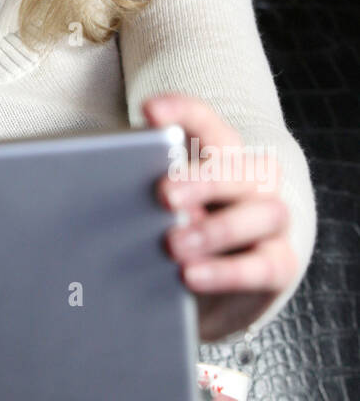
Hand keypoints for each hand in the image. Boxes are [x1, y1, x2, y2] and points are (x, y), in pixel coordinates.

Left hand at [142, 95, 298, 341]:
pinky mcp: (280, 264)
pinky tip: (191, 275)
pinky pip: (264, 267)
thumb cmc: (175, 231)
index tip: (149, 112)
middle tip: (163, 195)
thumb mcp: (156, 208)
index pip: (206, 122)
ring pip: (266, 213)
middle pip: (238, 168)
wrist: (204, 288)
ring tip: (174, 245)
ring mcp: (272, 221)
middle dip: (202, 180)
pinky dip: (227, 272)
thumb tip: (120, 198)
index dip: (181, 112)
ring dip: (217, 229)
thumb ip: (145, 193)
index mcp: (221, 154)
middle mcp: (254, 180)